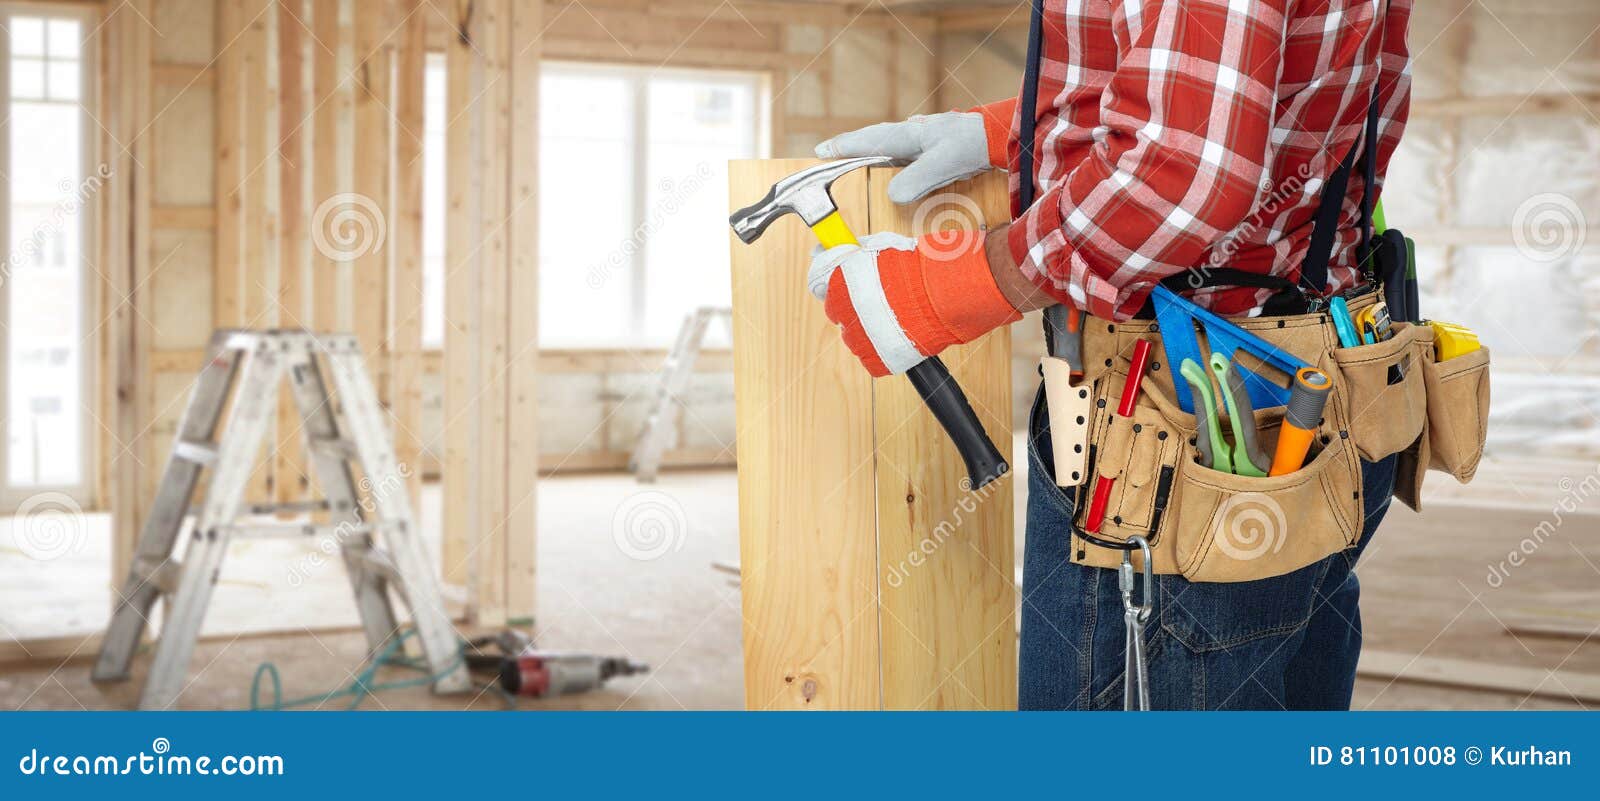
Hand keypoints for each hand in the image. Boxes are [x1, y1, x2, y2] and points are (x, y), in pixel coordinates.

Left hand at [807, 231, 1021, 376]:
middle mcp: (843, 309)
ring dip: (868, 330)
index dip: (834, 279)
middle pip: (837, 311)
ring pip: (853, 337)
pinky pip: (871, 360)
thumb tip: (844, 250)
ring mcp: (859, 338)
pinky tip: (899, 337)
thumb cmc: (925, 267)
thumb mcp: (884, 247)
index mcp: (841, 278)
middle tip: (880, 300)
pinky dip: (883, 352)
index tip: (844, 278)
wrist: (950, 292)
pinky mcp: (877, 360)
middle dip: (853, 305)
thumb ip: (858, 253)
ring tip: (895, 319)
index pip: (818, 280)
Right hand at [816, 111, 998, 204]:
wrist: (1001, 134)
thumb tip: (892, 195)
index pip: (867, 140)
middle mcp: (911, 134)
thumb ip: (916, 179)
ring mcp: (922, 139)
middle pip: (873, 140)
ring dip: (870, 153)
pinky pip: (903, 155)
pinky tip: (893, 168)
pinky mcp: (933, 148)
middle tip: (828, 154)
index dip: (843, 148)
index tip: (820, 152)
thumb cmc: (971, 144)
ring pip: (888, 146)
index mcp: (907, 135)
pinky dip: (891, 160)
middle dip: (851, 147)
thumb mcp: (942, 163)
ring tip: (852, 162)